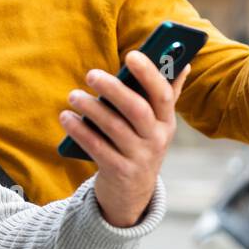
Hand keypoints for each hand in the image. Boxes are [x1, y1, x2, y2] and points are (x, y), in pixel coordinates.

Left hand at [58, 52, 187, 226]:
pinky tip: (66, 117)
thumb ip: (166, 95)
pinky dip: (80, 130)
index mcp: (167, 122)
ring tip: (73, 95)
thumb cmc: (141, 146)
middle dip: (114, 89)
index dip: (150, 74)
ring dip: (91, 109)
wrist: (132, 194)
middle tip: (91, 74)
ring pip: (114, 128)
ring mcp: (139, 158)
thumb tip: (183, 64)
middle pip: (137, 109)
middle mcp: (156, 140)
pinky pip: (96, 147)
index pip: (163, 95)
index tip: (132, 54)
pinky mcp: (118, 171)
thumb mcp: (157, 125)